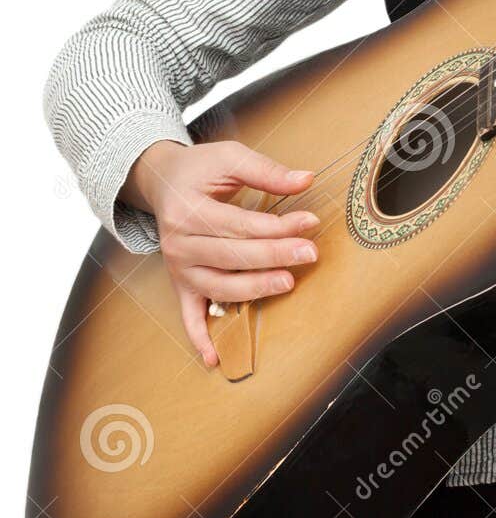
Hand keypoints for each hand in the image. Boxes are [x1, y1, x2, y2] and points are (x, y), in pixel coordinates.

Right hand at [122, 139, 320, 366]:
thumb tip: (306, 179)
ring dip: (254, 289)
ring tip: (288, 283)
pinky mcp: (180, 284)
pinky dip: (199, 338)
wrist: (162, 182)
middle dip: (275, 255)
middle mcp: (178, 243)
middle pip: (232, 256)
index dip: (277, 225)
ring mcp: (178, 268)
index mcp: (188, 210)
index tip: (311, 220)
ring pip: (218, 287)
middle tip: (311, 253)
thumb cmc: (200, 170)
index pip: (240, 224)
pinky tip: (215, 359)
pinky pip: (187, 316)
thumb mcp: (229, 158)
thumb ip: (266, 171)